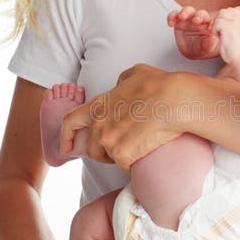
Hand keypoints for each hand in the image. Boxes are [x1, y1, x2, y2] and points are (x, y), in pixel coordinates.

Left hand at [60, 64, 183, 168]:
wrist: (174, 101)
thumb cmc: (159, 85)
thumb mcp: (135, 73)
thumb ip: (121, 82)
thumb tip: (121, 86)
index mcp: (99, 105)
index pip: (70, 122)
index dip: (66, 136)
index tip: (66, 147)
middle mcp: (99, 125)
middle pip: (91, 148)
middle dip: (103, 152)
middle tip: (122, 148)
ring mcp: (109, 141)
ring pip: (109, 158)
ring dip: (120, 156)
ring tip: (138, 145)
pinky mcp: (122, 155)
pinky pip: (125, 165)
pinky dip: (135, 162)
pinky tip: (147, 149)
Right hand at [167, 6, 219, 58]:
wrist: (194, 51)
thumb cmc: (203, 48)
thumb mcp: (207, 49)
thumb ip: (210, 45)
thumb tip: (213, 40)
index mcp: (211, 26)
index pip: (213, 21)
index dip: (212, 24)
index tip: (208, 28)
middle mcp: (201, 20)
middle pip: (201, 14)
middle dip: (198, 16)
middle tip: (196, 20)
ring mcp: (189, 20)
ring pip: (188, 11)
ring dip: (185, 13)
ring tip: (182, 17)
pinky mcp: (179, 21)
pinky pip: (175, 16)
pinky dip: (172, 17)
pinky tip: (171, 22)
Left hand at [212, 6, 239, 62]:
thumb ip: (238, 23)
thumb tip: (228, 21)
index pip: (233, 9)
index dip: (228, 19)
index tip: (231, 31)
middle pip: (224, 12)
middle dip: (221, 22)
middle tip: (226, 35)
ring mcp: (235, 19)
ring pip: (219, 16)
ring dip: (217, 27)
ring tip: (224, 36)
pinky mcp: (228, 24)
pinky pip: (215, 24)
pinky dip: (215, 32)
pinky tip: (221, 39)